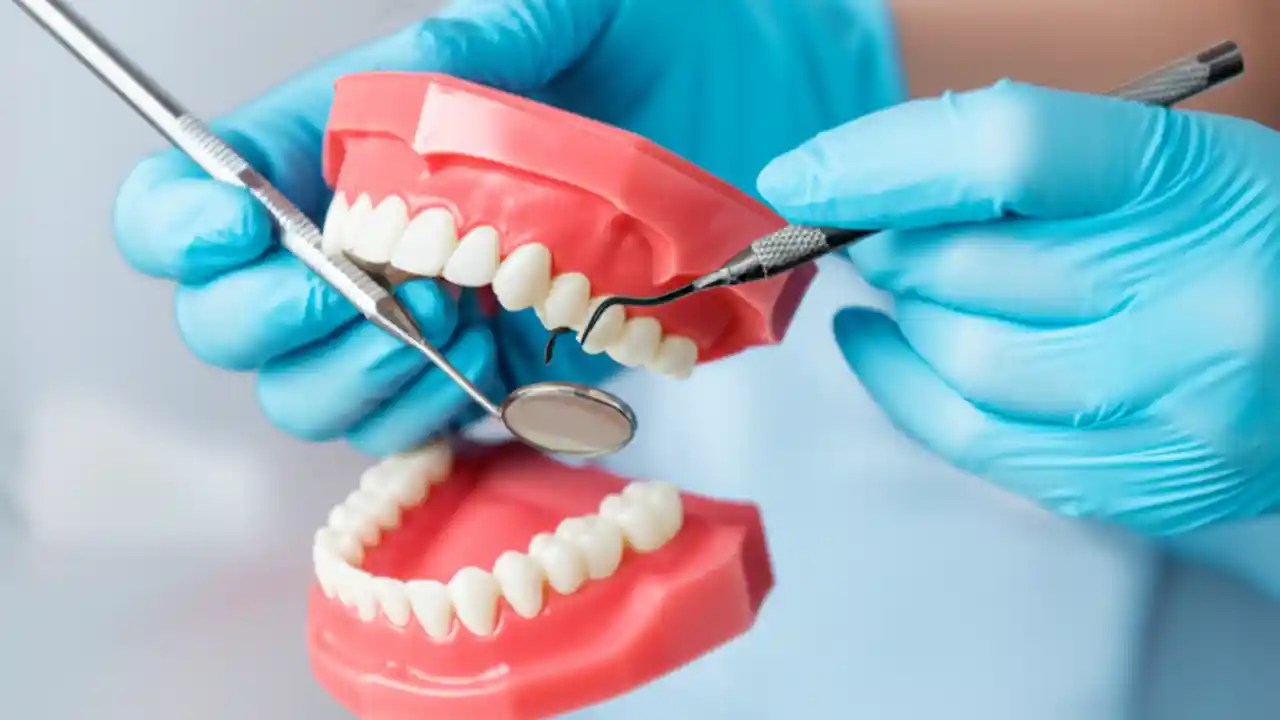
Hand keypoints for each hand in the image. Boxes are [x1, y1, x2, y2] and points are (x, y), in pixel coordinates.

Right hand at [113, 0, 900, 455]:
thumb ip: (471, 40)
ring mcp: (438, 312)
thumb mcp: (573, 9)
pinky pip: (414, 431)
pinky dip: (426, 415)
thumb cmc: (689, 39)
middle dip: (272, 318)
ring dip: (357, 375)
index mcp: (368, 132)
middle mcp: (384, 231)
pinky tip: (485, 366)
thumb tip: (383, 98)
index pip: (211, 186)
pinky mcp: (504, 373)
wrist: (792, 108)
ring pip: (313, 391)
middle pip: (235, 316)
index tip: (237, 224)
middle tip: (358, 287)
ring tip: (450, 324)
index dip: (184, 220)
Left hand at [758, 81, 1279, 535]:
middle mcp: (1201, 299)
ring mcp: (1180, 406)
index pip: (1003, 150)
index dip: (878, 160)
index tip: (801, 175)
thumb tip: (860, 196)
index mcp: (1198, 181)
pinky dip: (907, 389)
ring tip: (905, 287)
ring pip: (962, 359)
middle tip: (869, 231)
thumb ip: (1026, 173)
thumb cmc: (1241, 235)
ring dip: (905, 317)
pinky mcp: (1156, 483)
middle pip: (965, 264)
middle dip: (888, 244)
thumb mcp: (1160, 164)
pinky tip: (882, 348)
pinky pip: (981, 441)